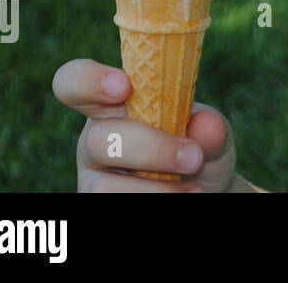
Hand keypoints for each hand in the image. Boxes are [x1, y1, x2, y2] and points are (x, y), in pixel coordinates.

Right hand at [52, 58, 235, 191]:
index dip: (89, 80)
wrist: (206, 190)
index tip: (123, 86)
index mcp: (113, 106)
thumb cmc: (200, 151)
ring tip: (196, 190)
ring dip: (158, 190)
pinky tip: (183, 199)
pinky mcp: (99, 206)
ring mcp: (94, 180)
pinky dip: (155, 203)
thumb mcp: (212, 134)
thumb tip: (206, 125)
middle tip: (194, 158)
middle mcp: (96, 141)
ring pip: (104, 188)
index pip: (75, 81)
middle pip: (98, 140)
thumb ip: (210, 127)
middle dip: (152, 149)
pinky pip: (115, 206)